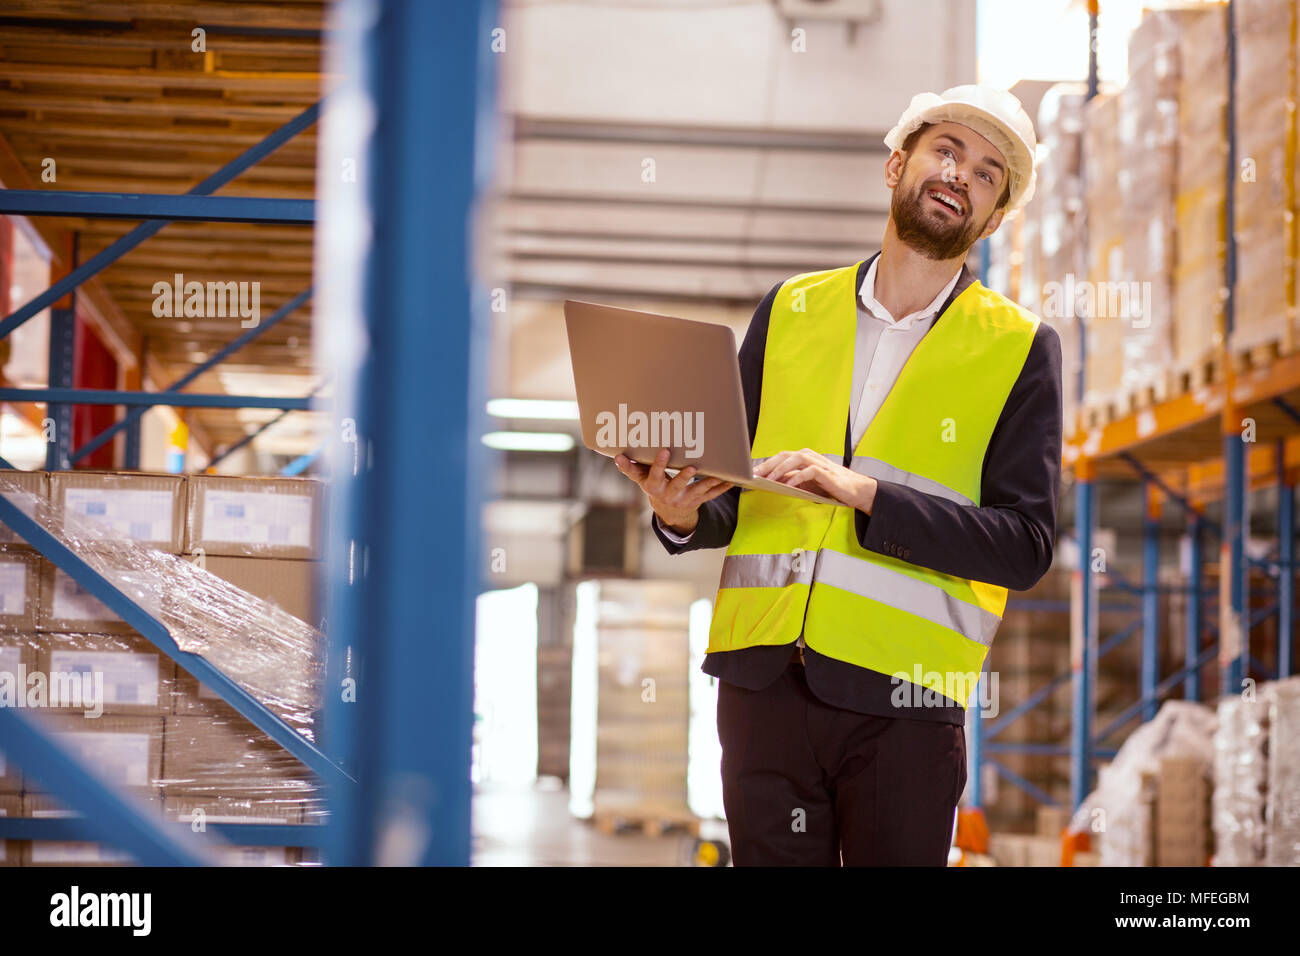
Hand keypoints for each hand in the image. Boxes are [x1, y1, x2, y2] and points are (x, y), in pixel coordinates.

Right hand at [613, 448, 734, 534]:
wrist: (668, 511)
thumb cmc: (653, 486)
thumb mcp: (640, 479)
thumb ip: (630, 467)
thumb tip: (616, 456)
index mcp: (654, 487)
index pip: (655, 475)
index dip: (659, 464)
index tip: (665, 450)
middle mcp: (670, 495)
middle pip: (677, 486)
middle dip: (684, 477)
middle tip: (691, 467)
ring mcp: (686, 499)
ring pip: (698, 491)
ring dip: (708, 483)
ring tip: (717, 475)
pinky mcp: (699, 501)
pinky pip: (712, 495)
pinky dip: (722, 488)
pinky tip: (732, 480)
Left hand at [753, 448, 877, 511]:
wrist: (856, 490)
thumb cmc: (830, 486)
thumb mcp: (807, 483)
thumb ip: (792, 479)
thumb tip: (772, 481)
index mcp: (804, 457)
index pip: (781, 457)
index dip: (766, 462)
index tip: (752, 471)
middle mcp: (810, 456)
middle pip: (785, 456)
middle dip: (768, 464)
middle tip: (755, 474)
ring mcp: (819, 463)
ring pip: (796, 459)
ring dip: (780, 469)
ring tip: (769, 479)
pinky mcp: (826, 472)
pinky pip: (809, 471)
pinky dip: (798, 477)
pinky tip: (788, 485)